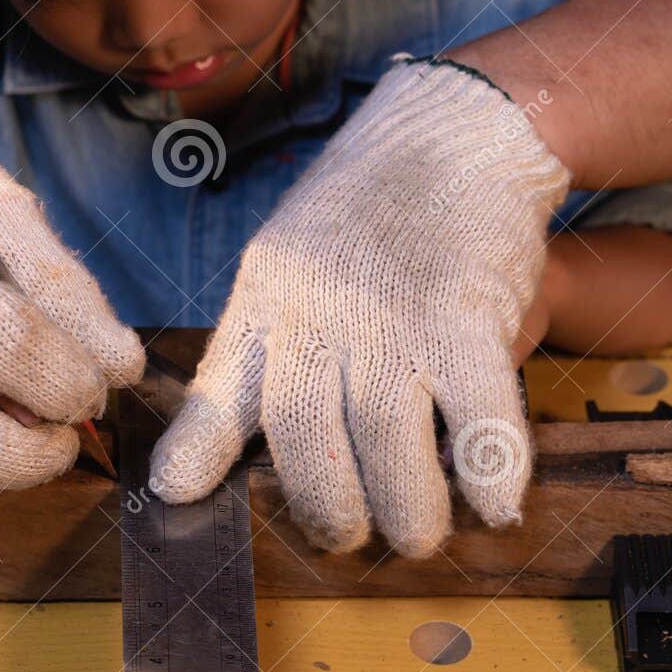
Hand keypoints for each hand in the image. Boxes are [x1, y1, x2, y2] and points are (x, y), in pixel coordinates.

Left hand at [150, 59, 570, 556]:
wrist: (452, 134)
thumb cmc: (362, 217)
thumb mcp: (283, 268)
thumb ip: (256, 351)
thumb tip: (216, 442)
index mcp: (265, 304)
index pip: (218, 390)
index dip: (196, 452)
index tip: (175, 497)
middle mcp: (318, 316)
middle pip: (306, 440)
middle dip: (327, 511)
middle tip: (345, 537)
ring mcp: (393, 319)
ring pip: (390, 446)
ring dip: (408, 511)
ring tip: (417, 536)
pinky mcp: (468, 318)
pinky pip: (480, 419)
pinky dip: (490, 475)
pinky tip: (495, 506)